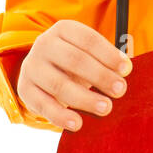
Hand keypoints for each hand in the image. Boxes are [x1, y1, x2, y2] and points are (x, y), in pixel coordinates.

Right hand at [17, 19, 131, 130]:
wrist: (42, 72)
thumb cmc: (75, 62)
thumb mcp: (89, 54)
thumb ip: (107, 60)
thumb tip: (126, 69)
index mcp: (64, 30)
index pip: (88, 39)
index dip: (108, 54)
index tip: (127, 69)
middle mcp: (44, 44)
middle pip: (74, 60)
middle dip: (100, 76)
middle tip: (120, 90)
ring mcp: (32, 66)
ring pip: (59, 84)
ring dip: (85, 98)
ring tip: (106, 108)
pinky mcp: (25, 89)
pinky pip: (43, 104)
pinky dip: (61, 116)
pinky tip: (77, 123)